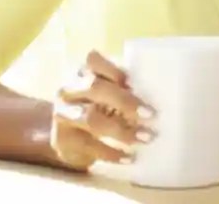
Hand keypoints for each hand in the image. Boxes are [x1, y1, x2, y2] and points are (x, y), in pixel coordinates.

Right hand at [50, 50, 155, 170]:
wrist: (68, 138)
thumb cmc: (96, 108)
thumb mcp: (106, 94)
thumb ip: (123, 88)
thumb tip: (156, 94)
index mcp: (82, 72)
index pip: (93, 60)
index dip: (112, 69)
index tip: (132, 81)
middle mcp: (68, 89)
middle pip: (94, 88)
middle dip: (125, 100)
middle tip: (151, 114)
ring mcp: (62, 114)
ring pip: (91, 118)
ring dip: (122, 130)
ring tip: (146, 138)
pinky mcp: (63, 139)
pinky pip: (89, 146)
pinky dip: (112, 153)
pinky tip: (129, 158)